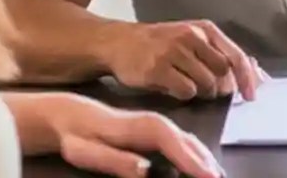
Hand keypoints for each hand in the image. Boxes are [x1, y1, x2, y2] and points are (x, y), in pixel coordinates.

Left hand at [21, 93, 220, 177]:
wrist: (70, 115)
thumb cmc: (76, 136)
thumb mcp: (86, 151)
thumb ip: (115, 161)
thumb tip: (145, 171)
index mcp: (141, 127)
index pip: (174, 143)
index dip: (192, 161)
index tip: (209, 177)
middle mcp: (155, 123)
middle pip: (188, 142)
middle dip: (205, 162)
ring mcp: (157, 124)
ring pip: (189, 141)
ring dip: (204, 158)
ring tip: (217, 174)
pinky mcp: (156, 129)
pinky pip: (183, 141)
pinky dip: (196, 152)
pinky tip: (202, 162)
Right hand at [106, 20, 266, 100]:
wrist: (119, 42)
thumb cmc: (161, 43)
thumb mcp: (192, 39)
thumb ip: (219, 54)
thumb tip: (254, 74)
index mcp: (204, 29)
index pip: (235, 55)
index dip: (247, 77)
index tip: (251, 95)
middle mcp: (191, 37)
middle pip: (222, 72)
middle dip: (219, 86)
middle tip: (207, 89)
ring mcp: (174, 52)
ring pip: (205, 84)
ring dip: (201, 92)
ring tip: (185, 84)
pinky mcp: (158, 68)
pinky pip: (185, 91)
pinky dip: (183, 95)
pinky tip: (171, 86)